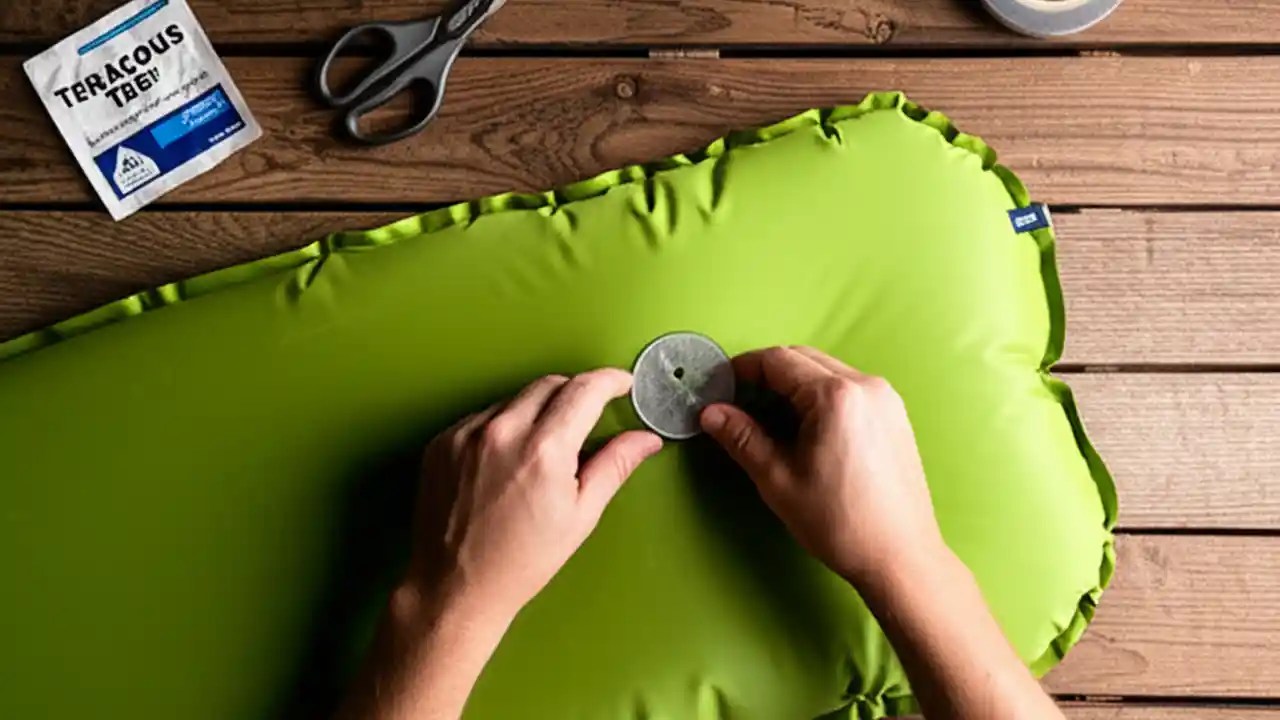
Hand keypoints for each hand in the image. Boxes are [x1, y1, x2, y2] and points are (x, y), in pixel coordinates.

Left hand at [407, 369, 663, 619]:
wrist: (455, 586)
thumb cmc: (522, 560)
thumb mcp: (581, 516)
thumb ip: (614, 466)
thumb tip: (646, 439)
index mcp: (544, 450)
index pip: (584, 390)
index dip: (610, 380)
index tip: (622, 384)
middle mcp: (502, 432)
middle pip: (550, 384)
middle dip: (576, 392)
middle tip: (588, 416)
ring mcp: (465, 434)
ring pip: (515, 398)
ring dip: (538, 410)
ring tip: (543, 452)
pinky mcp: (442, 441)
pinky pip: (483, 416)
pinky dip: (504, 426)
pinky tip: (508, 460)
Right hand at [699, 346, 945, 586]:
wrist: (900, 556)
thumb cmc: (841, 523)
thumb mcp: (778, 480)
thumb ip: (742, 438)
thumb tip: (712, 413)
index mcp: (836, 397)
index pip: (778, 360)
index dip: (743, 368)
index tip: (721, 385)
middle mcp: (866, 386)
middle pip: (803, 358)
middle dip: (767, 374)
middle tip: (739, 402)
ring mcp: (885, 399)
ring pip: (827, 371)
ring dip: (794, 384)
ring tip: (770, 419)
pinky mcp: (894, 415)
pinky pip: (849, 388)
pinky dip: (820, 396)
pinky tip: (805, 428)